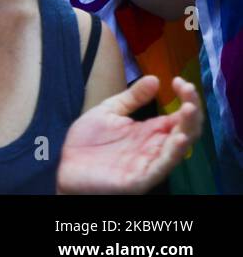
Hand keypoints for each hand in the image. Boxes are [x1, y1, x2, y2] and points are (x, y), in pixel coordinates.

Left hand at [57, 76, 201, 193]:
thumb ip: (132, 98)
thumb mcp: (109, 112)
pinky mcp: (140, 177)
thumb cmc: (88, 142)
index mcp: (150, 131)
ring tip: (190, 109)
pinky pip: (162, 166)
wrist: (66, 166)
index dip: (185, 99)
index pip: (178, 116)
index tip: (180, 81)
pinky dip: (174, 152)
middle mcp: (155, 146)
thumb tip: (154, 79)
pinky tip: (180, 138)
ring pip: (178, 147)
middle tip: (188, 89)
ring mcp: (149, 162)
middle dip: (191, 109)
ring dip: (188, 128)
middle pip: (185, 129)